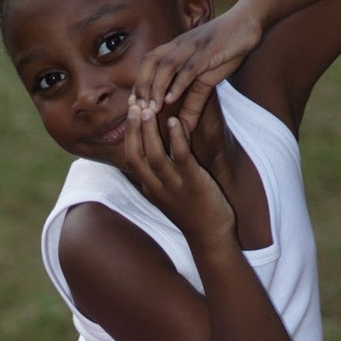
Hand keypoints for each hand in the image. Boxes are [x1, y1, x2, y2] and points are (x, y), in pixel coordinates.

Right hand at [124, 99, 235, 250]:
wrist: (211, 238)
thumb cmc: (194, 213)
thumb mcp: (170, 193)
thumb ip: (161, 173)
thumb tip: (161, 144)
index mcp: (150, 187)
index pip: (131, 157)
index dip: (128, 133)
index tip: (131, 110)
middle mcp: (157, 187)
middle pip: (135, 155)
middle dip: (132, 128)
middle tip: (134, 102)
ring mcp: (174, 187)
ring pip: (154, 156)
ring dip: (149, 131)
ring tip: (148, 108)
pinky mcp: (194, 185)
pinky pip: (181, 160)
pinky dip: (176, 140)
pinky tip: (175, 122)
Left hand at [132, 2, 262, 134]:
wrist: (247, 22)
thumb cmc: (226, 47)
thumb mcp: (207, 77)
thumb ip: (194, 100)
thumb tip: (185, 126)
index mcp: (175, 49)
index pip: (148, 64)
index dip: (138, 85)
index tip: (133, 108)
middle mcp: (178, 45)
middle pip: (149, 62)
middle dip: (141, 86)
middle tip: (138, 111)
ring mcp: (192, 47)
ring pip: (165, 65)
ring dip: (156, 87)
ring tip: (152, 108)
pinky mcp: (207, 51)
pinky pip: (189, 67)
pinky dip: (178, 83)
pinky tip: (172, 98)